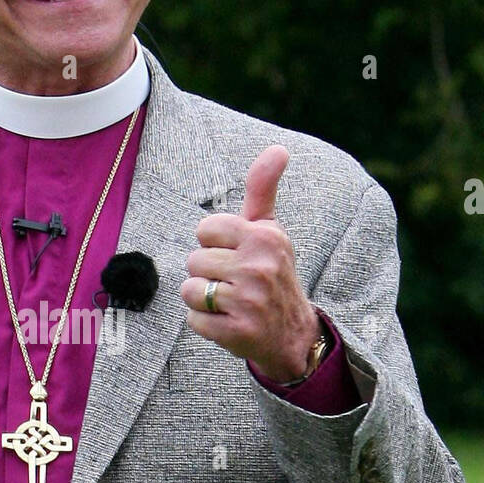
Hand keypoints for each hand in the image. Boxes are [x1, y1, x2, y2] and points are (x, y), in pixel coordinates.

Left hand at [179, 144, 319, 382]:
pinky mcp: (237, 332)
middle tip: (235, 283)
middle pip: (194, 260)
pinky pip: (194, 320)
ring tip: (229, 302)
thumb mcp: (270, 230)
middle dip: (208, 272)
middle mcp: (259, 267)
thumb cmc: (273, 273)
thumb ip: (263, 189)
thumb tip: (278, 148)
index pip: (206, 228)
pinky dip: (205, 323)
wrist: (293, 333)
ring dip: (203, 298)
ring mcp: (249, 301)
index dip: (214, 243)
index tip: (235, 254)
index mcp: (265, 237)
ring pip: (190, 289)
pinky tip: (228, 322)